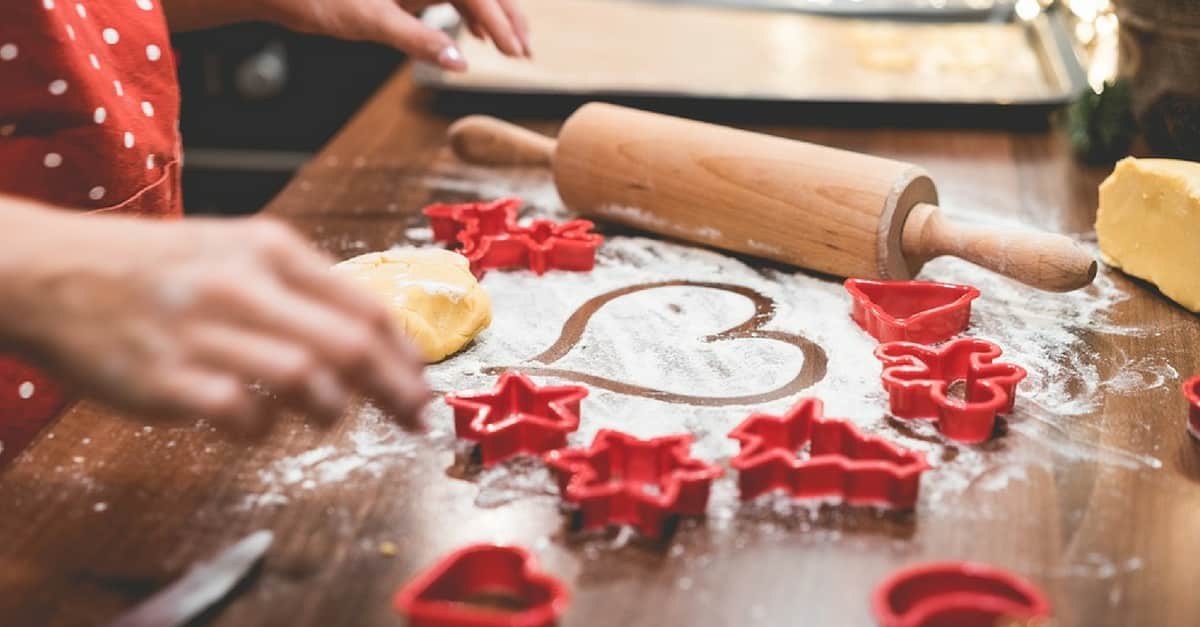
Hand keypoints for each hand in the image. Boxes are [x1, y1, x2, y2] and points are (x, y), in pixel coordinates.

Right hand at [0, 204, 429, 435]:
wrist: (50, 271)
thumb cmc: (154, 268)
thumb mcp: (234, 251)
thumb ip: (301, 289)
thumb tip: (372, 340)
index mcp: (269, 248)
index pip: (366, 305)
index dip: (407, 355)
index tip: (425, 384)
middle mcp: (243, 284)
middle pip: (350, 345)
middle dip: (396, 390)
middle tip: (414, 417)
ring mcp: (203, 330)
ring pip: (305, 377)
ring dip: (332, 409)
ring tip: (328, 416)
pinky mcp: (166, 377)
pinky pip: (241, 414)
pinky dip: (262, 428)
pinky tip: (257, 424)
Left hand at [260, 0, 530, 69]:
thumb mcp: (369, 20)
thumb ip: (416, 39)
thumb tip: (460, 64)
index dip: (501, 21)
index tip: (515, 52)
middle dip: (507, 15)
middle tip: (525, 51)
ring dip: (494, 14)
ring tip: (512, 44)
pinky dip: (471, 11)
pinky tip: (479, 33)